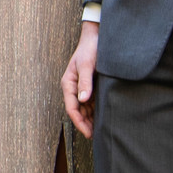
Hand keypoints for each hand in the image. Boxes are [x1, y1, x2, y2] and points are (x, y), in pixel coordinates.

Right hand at [61, 22, 99, 138]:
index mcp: (68, 84)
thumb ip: (85, 82)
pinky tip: (104, 117)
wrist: (97, 37)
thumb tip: (83, 99)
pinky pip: (92, 103)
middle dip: (85, 124)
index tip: (88, 133)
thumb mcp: (86, 65)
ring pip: (85, 109)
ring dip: (91, 119)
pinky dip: (96, 111)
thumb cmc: (90, 49)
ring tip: (100, 130)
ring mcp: (83, 88)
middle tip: (96, 136)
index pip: (71, 108)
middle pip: (78, 111)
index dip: (79, 122)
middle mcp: (74, 88)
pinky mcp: (91, 86)